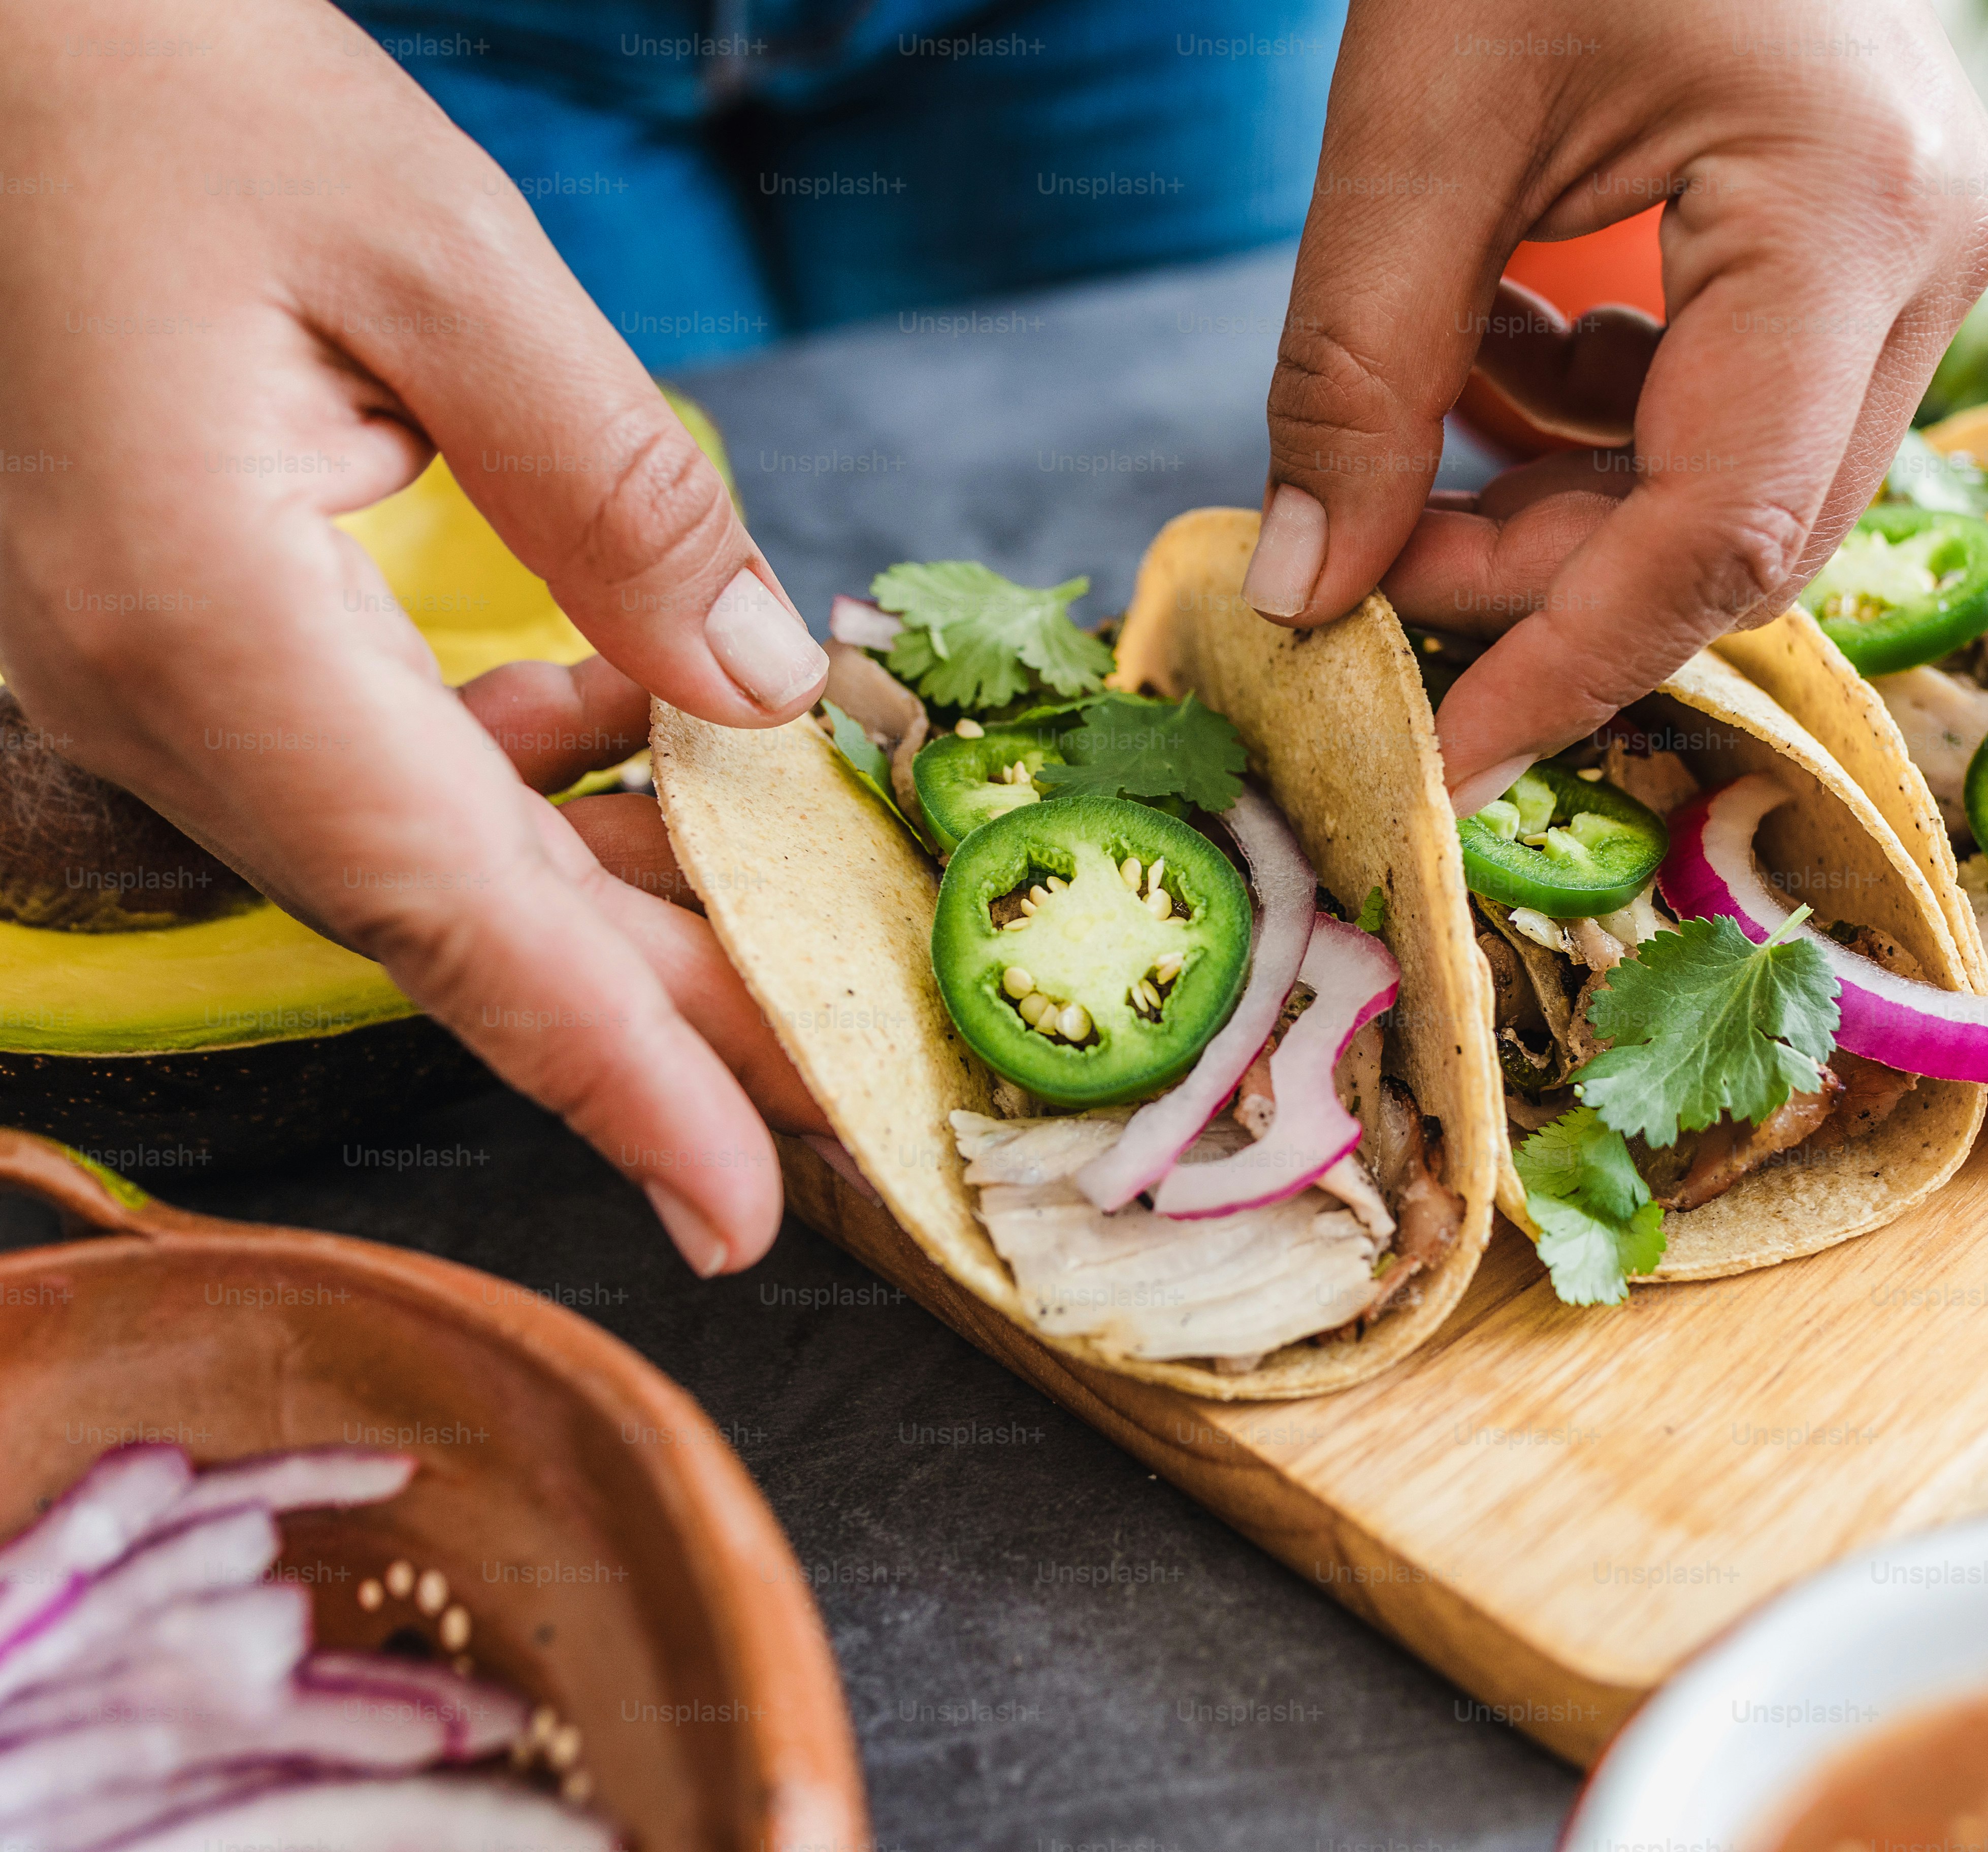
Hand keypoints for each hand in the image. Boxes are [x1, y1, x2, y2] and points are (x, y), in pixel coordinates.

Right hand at [0, 0, 829, 1272]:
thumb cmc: (145, 78)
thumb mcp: (429, 251)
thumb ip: (608, 486)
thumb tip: (747, 683)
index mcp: (207, 621)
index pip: (454, 919)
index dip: (615, 1080)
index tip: (741, 1211)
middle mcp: (156, 687)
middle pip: (456, 914)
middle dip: (667, 1006)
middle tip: (857, 1062)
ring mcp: (144, 665)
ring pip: (420, 849)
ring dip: (609, 887)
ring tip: (794, 896)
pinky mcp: (168, 619)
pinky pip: (369, 756)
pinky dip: (522, 767)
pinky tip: (631, 722)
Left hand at [1247, 0, 1987, 808]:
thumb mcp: (1416, 116)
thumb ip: (1357, 369)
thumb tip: (1310, 593)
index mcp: (1850, 218)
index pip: (1719, 535)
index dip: (1570, 666)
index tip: (1440, 761)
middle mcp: (1928, 256)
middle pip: (1737, 534)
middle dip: (1545, 581)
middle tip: (1376, 561)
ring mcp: (1915, 251)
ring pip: (1733, 488)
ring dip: (1561, 502)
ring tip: (1427, 417)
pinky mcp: (1865, 246)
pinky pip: (1734, 411)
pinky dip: (1598, 424)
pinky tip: (1510, 339)